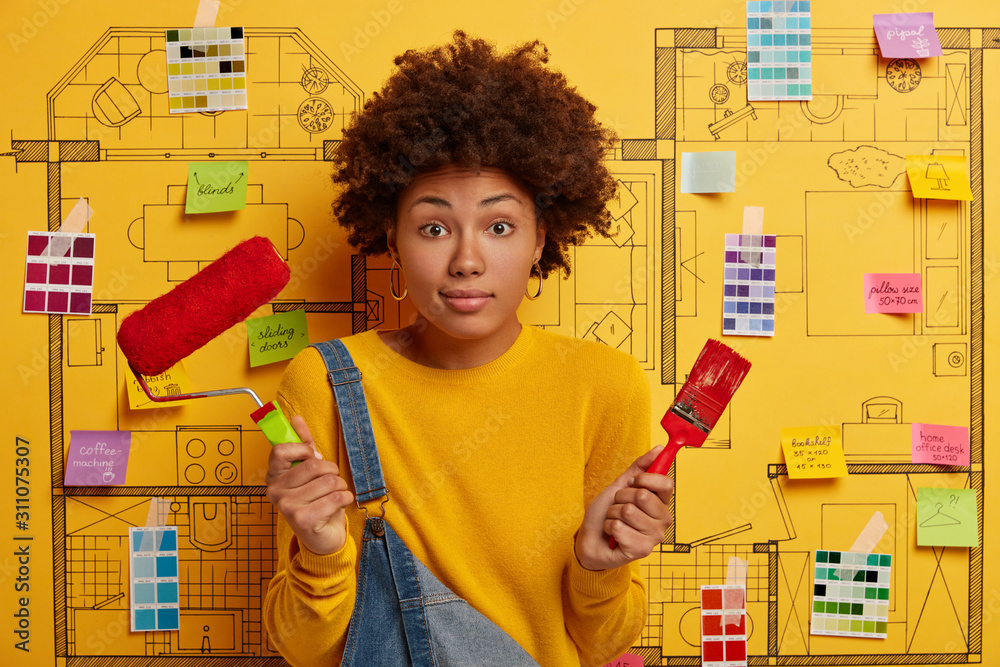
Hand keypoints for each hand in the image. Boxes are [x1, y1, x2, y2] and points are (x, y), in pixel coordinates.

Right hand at [265, 415, 353, 554]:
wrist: (322, 537)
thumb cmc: (316, 499)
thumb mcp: (310, 469)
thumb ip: (303, 443)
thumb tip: (295, 418)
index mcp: (274, 476)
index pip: (281, 449)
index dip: (304, 450)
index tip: (312, 457)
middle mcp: (275, 491)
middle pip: (314, 465)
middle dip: (332, 471)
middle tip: (331, 481)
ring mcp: (287, 507)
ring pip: (329, 481)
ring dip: (340, 486)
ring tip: (334, 495)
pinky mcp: (303, 520)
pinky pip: (337, 497)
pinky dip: (346, 499)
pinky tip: (338, 506)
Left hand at [574, 446, 673, 570]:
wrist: (590, 540)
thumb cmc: (606, 513)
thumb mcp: (620, 485)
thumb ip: (640, 468)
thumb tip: (658, 449)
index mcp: (661, 504)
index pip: (666, 484)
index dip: (645, 479)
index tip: (631, 482)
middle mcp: (662, 521)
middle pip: (643, 495)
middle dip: (621, 497)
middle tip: (618, 506)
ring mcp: (654, 537)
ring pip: (628, 511)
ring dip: (613, 514)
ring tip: (614, 521)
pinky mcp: (641, 551)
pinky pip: (619, 527)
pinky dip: (609, 527)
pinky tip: (612, 535)